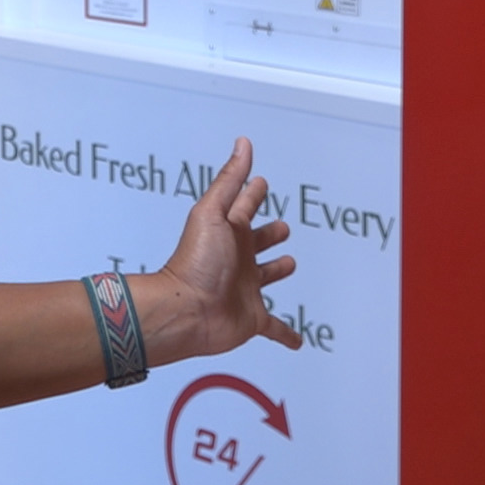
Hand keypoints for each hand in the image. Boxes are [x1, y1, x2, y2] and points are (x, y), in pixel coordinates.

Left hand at [156, 136, 299, 354]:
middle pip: (257, 242)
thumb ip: (230, 180)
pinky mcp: (252, 318)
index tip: (260, 182)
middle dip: (269, 234)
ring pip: (266, 277)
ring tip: (290, 263)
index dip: (253, 193)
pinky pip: (275, 328)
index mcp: (228, 232)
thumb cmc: (195, 261)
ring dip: (277, 271)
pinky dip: (287, 334)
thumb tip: (243, 143)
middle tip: (282, 227)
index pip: (243, 207)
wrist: (187, 310)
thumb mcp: (213, 212)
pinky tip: (298, 340)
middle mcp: (237, 259)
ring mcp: (245, 289)